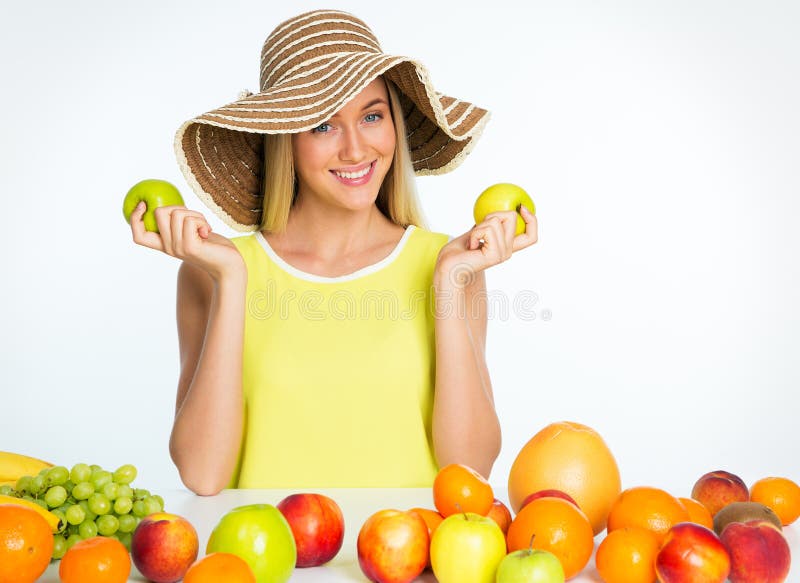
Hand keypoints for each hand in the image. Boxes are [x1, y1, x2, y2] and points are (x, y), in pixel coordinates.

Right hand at [129, 201, 243, 280]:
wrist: (230, 266)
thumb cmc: (213, 246)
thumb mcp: (191, 232)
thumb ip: (179, 223)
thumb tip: (170, 205)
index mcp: (165, 245)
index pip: (138, 235)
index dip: (135, 218)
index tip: (143, 204)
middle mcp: (168, 248)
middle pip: (159, 213)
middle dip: (179, 207)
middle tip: (195, 220)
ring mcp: (178, 248)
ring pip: (177, 213)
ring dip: (195, 214)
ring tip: (204, 227)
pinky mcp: (190, 247)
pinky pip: (190, 220)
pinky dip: (202, 221)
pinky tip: (208, 232)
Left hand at [435, 206, 537, 288]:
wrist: (447, 267)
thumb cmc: (457, 253)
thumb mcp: (475, 233)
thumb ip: (486, 225)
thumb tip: (492, 210)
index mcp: (506, 247)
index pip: (531, 236)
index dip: (532, 220)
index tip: (521, 207)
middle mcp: (508, 251)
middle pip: (512, 217)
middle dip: (491, 215)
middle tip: (479, 230)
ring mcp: (503, 253)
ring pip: (495, 221)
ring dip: (479, 226)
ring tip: (472, 241)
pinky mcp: (495, 255)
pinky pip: (487, 229)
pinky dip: (474, 233)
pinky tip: (471, 246)